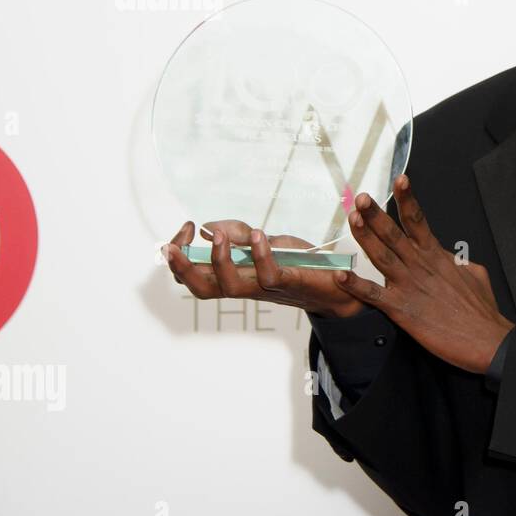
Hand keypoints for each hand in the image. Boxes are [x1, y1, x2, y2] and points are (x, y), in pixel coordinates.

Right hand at [163, 219, 366, 319]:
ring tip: (217, 236)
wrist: (341, 285)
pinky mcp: (289, 283)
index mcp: (236, 276)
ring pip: (229, 286)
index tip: (186, 228)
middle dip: (182, 268)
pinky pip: (269, 275)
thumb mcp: (269, 241)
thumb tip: (211, 228)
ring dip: (218, 260)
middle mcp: (245, 286)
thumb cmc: (301, 264)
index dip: (180, 256)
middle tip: (174, 245)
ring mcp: (265, 287)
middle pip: (201, 288)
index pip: (195, 275)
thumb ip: (240, 234)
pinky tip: (258, 235)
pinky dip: (261, 255)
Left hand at [333, 175, 514, 374]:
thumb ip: (456, 262)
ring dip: (364, 237)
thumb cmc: (482, 310)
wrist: (486, 340)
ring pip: (381, 256)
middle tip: (360, 197)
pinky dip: (356, 285)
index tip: (399, 179)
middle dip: (376, 213)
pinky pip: (374, 295)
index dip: (407, 199)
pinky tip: (340, 275)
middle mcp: (421, 266)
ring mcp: (410, 286)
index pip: (418, 220)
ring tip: (352, 218)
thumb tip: (449, 257)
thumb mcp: (475, 274)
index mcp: (437, 256)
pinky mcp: (402, 310)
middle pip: (394, 233)